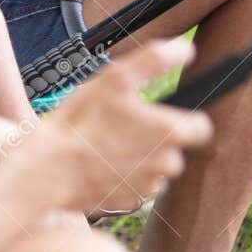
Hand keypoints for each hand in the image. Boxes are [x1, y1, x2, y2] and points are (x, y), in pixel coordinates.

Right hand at [44, 39, 212, 212]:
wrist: (49, 169)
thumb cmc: (81, 122)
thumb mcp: (116, 78)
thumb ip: (155, 60)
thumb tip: (186, 48)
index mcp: (169, 132)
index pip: (202, 127)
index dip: (185, 118)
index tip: (160, 114)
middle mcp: (166, 164)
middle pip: (175, 149)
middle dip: (156, 139)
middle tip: (123, 126)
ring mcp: (148, 187)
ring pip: (155, 169)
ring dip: (139, 158)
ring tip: (107, 145)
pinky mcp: (129, 203)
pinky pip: (135, 187)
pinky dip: (123, 177)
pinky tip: (100, 164)